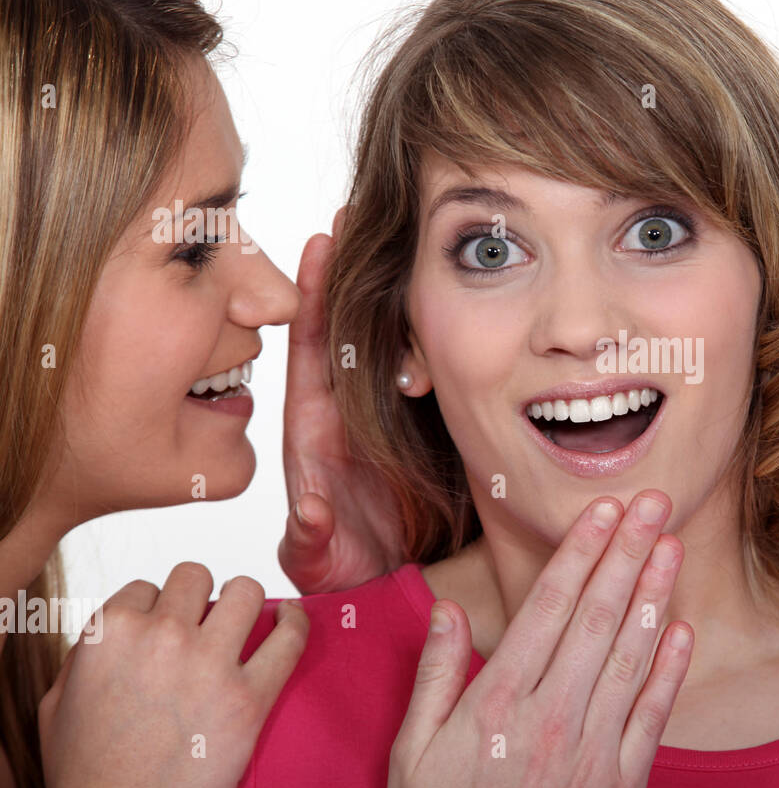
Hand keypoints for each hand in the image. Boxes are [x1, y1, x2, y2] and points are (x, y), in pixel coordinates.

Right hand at [39, 562, 308, 787]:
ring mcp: (209, 665)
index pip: (146, 588)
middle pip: (195, 577)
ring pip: (245, 591)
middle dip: (198, 595)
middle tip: (204, 620)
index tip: (164, 628)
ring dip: (245, 600)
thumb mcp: (57, 703)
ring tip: (246, 615)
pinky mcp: (250, 698)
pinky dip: (295, 622)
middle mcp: (162, 637)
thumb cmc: (87, 771)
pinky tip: (290, 619)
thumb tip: (114, 631)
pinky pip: (289, 639)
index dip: (156, 608)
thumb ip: (86, 654)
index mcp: (111, 632)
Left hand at [278, 206, 403, 594]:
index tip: (322, 239)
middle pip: (353, 323)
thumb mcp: (323, 556)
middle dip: (358, 265)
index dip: (315, 293)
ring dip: (402, 290)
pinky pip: (435, 369)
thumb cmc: (348, 561)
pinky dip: (440, 333)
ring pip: (394, 340)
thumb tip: (313, 514)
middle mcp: (352, 405)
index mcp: (316, 426)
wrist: (390, 580)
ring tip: (416, 232)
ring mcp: (388, 408)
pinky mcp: (425, 421)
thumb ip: (312, 536)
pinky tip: (458, 294)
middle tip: (368, 207)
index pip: (313, 347)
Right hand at [388, 491, 693, 787]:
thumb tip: (451, 613)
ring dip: (654, 596)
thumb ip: (435, 679)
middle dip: (627, 553)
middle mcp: (550, 716)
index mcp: (497, 701)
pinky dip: (669, 672)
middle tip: (653, 502)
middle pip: (596, 617)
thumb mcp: (414, 752)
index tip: (603, 510)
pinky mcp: (620, 782)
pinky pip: (651, 717)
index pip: (548, 608)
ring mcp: (591, 749)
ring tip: (671, 546)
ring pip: (629, 656)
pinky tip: (682, 630)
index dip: (580, 553)